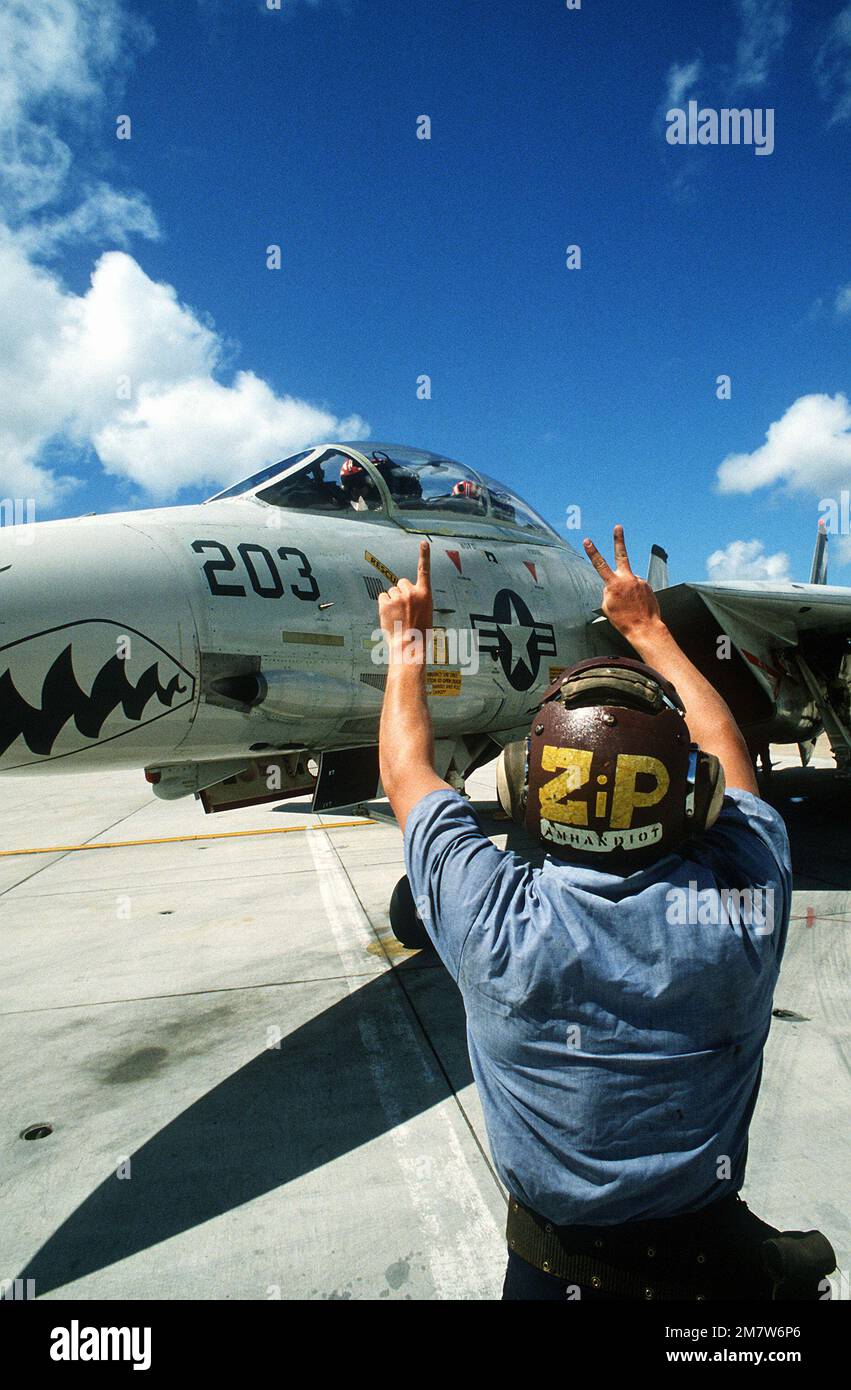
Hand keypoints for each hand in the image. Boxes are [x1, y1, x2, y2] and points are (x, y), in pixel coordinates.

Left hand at [378, 541, 432, 661]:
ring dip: (392, 601)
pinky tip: (389, 616)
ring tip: (397, 616)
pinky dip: (383, 606)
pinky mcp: (386, 602)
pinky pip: (382, 598)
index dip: (424, 555)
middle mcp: (412, 592)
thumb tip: (404, 596)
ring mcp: (398, 597)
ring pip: (391, 591)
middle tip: (403, 609)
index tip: (423, 542)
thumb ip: (417, 601)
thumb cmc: (418, 633)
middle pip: (401, 582)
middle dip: (400, 592)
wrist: (408, 646)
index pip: (424, 571)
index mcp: (425, 595)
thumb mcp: (425, 614)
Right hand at [582, 525, 664, 641]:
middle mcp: (628, 579)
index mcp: (614, 584)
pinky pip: (638, 588)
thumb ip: (608, 592)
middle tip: (618, 527)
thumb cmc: (624, 620)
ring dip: (628, 591)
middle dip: (619, 540)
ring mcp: (639, 581)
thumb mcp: (607, 607)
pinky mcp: (648, 586)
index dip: (592, 552)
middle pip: (621, 555)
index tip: (587, 541)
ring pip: (630, 581)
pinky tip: (637, 605)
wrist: (645, 628)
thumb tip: (612, 586)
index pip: (600, 564)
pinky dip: (636, 595)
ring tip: (630, 605)